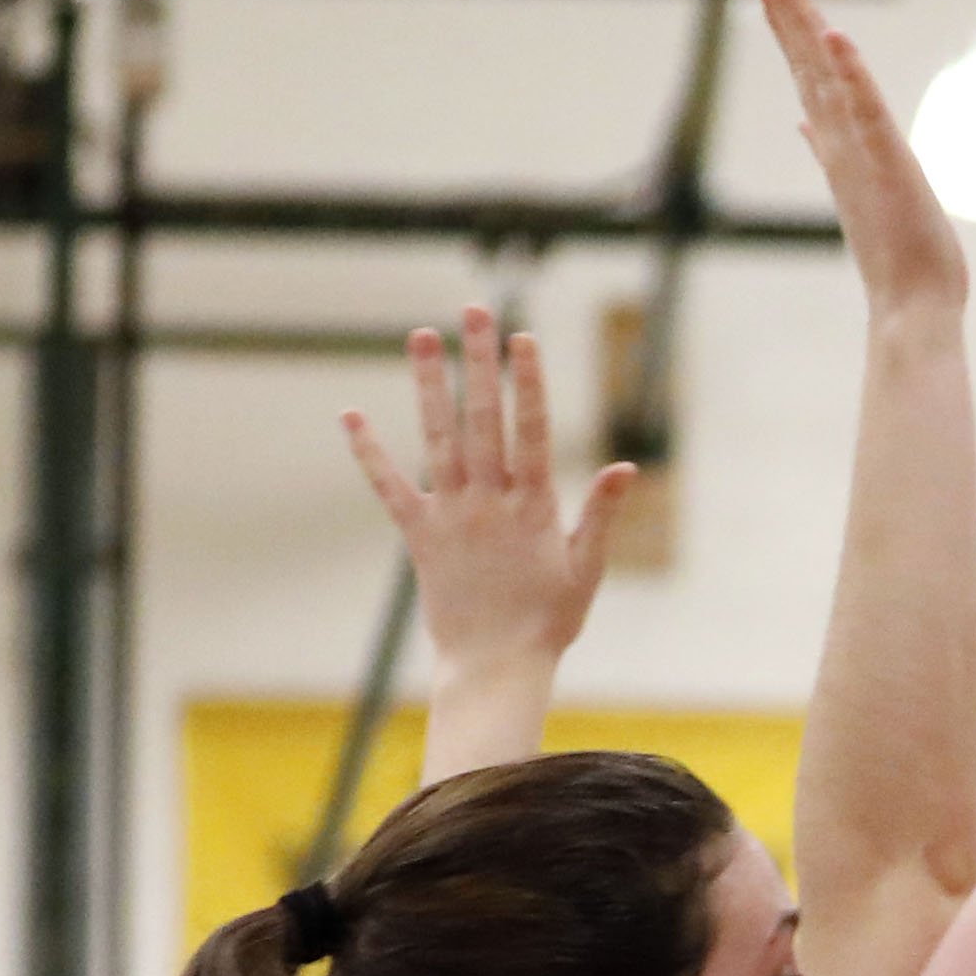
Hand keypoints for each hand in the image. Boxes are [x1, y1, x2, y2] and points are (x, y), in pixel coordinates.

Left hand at [340, 306, 628, 673]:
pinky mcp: (419, 535)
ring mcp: (451, 515)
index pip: (531, 430)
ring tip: (423, 336)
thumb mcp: (586, 569)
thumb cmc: (548, 622)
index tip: (523, 338)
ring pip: (439, 437)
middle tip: (475, 310)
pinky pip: (389, 486)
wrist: (494, 666)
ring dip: (431, 384)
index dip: (527, 382)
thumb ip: (600, 515)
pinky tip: (350, 415)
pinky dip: (369, 452)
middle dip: (481, 361)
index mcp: (534, 507)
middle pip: (484, 418)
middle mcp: (489, 502)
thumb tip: (625, 467)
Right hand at [754, 0, 965, 322]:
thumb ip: (832, 151)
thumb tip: (806, 124)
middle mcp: (841, 144)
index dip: (790, 29)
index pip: (810, 75)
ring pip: (825, 78)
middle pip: (807, 64)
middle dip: (785, 11)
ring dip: (802, 27)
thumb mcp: (864, 190)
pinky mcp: (886, 168)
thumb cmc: (898, 259)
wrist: (914, 310)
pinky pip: (867, 114)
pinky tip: (837, 37)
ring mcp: (859, 155)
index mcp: (840, 147)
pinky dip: (851, 76)